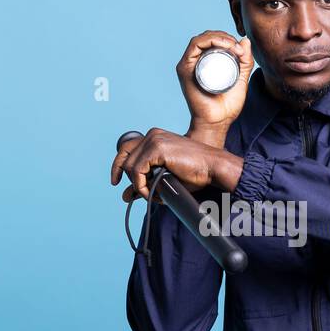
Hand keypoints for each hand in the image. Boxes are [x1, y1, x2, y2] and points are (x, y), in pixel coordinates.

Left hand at [110, 128, 242, 201]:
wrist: (212, 168)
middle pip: (124, 154)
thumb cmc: (194, 173)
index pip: (127, 148)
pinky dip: (141, 186)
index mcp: (155, 137)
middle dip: (121, 173)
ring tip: (153, 194)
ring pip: (130, 166)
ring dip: (138, 185)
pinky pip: (137, 171)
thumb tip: (125, 196)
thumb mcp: (164, 179)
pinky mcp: (156, 149)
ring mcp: (154, 140)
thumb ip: (144, 183)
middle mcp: (153, 135)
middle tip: (123, 186)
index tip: (117, 181)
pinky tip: (153, 192)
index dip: (119, 164)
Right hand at [176, 31, 253, 146]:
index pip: (212, 41)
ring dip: (218, 37)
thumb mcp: (242, 78)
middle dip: (224, 36)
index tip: (241, 48)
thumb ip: (245, 62)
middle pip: (206, 37)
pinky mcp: (185, 69)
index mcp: (204, 63)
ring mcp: (188, 65)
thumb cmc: (227, 105)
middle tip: (238, 47)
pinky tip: (223, 45)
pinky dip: (208, 41)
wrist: (218, 121)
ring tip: (233, 46)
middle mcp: (194, 62)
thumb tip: (245, 40)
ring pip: (200, 39)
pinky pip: (194, 46)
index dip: (227, 38)